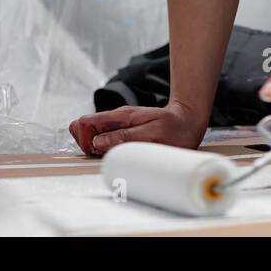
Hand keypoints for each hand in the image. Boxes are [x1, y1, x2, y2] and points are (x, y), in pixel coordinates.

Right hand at [68, 100, 207, 156]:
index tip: (97, 150)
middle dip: (86, 143)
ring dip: (94, 146)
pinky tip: (117, 153)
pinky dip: (103, 147)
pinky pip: (103, 137)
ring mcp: (118, 124)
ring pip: (91, 134)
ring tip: (114, 154)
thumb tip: (97, 143)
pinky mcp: (122, 130)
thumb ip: (125, 136)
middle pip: (82, 127)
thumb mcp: (152, 133)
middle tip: (104, 154)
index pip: (84, 122)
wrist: (187, 120)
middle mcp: (115, 119)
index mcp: (119, 116)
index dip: (84, 138)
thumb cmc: (173, 128)